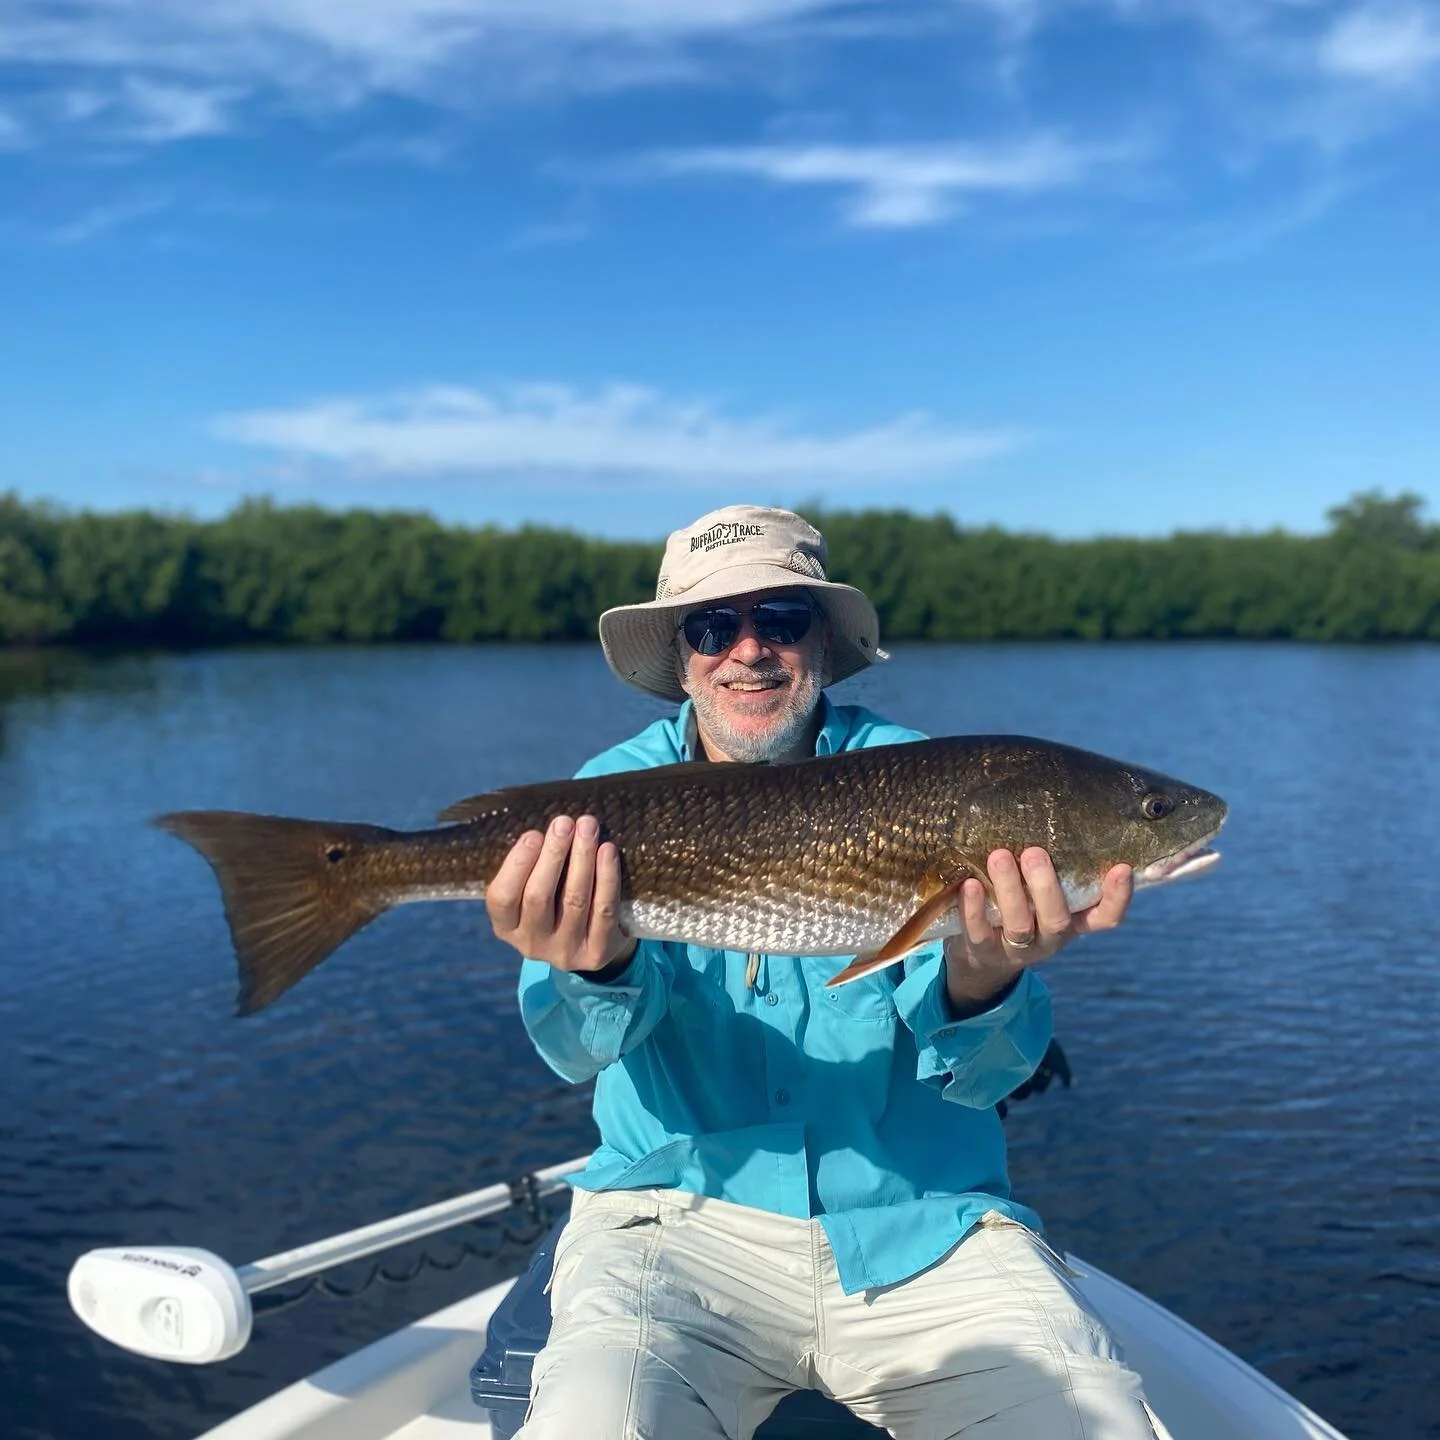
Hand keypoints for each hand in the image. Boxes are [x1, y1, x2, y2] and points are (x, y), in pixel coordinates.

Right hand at [485, 814, 635, 973]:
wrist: (592, 944)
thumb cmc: (556, 901)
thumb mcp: (532, 891)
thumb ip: (532, 867)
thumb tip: (551, 827)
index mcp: (506, 927)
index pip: (501, 897)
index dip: (517, 864)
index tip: (534, 834)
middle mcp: (531, 944)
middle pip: (538, 896)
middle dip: (553, 854)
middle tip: (565, 823)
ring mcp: (564, 951)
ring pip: (574, 900)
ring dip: (582, 858)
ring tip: (588, 827)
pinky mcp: (596, 953)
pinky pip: (604, 910)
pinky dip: (607, 877)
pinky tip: (607, 851)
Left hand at [943, 847, 1132, 1012]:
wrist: (982, 959)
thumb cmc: (1020, 908)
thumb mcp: (1042, 895)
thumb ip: (1054, 868)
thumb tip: (1052, 810)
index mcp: (1072, 922)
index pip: (1105, 918)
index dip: (1117, 898)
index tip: (1122, 868)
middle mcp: (1049, 938)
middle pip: (1057, 920)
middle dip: (1047, 887)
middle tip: (1035, 853)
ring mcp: (1017, 949)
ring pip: (1019, 925)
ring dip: (1010, 890)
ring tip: (1000, 856)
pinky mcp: (984, 952)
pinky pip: (979, 933)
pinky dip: (974, 908)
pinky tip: (969, 884)